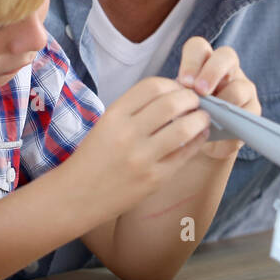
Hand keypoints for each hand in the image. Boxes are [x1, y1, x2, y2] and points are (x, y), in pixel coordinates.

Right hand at [70, 76, 210, 211]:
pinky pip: (185, 154)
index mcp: (114, 116)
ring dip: (200, 119)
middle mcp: (127, 134)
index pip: (152, 86)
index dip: (172, 84)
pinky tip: (200, 136)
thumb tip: (173, 95)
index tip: (179, 88)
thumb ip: (135, 109)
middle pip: (172, 103)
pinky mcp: (154, 179)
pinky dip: (198, 141)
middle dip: (191, 98)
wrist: (77, 196)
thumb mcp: (106, 124)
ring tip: (203, 117)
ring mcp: (142, 158)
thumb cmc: (93, 157)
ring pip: (184, 129)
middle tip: (196, 101)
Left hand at [175, 36, 260, 159]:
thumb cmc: (185, 118)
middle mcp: (226, 70)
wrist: (198, 143)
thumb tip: (183, 97)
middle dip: (213, 72)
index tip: (184, 83)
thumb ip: (179, 97)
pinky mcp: (253, 109)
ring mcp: (243, 88)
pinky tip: (220, 135)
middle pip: (226, 55)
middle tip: (200, 92)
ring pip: (239, 88)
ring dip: (223, 103)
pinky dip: (233, 124)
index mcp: (204, 63)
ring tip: (209, 118)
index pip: (199, 48)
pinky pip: (247, 113)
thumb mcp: (177, 105)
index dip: (192, 61)